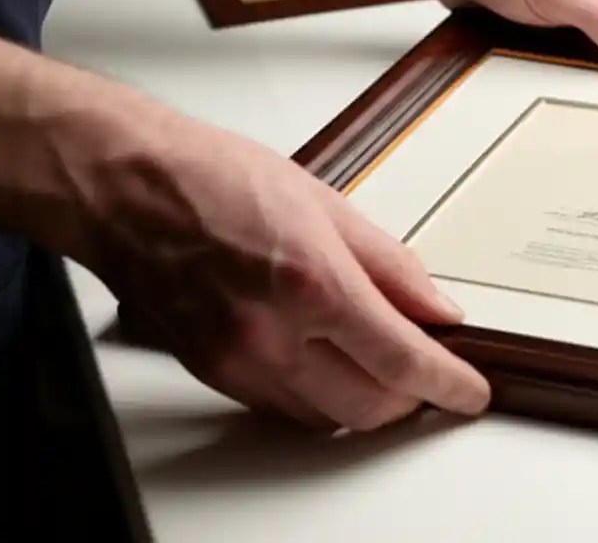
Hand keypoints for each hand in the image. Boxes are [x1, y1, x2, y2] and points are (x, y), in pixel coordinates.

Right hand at [73, 104, 489, 430]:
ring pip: (328, 418)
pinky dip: (319, 396)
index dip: (449, 384)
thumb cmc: (214, 179)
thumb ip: (393, 266)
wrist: (127, 188)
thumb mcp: (328, 204)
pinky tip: (326, 359)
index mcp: (314, 283)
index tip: (470, 391)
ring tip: (375, 358)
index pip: (404, 360)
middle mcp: (274, 334)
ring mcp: (240, 361)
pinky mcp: (214, 373)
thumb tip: (437, 308)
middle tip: (427, 368)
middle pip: (371, 407)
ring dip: (365, 400)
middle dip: (411, 396)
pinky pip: (285, 409)